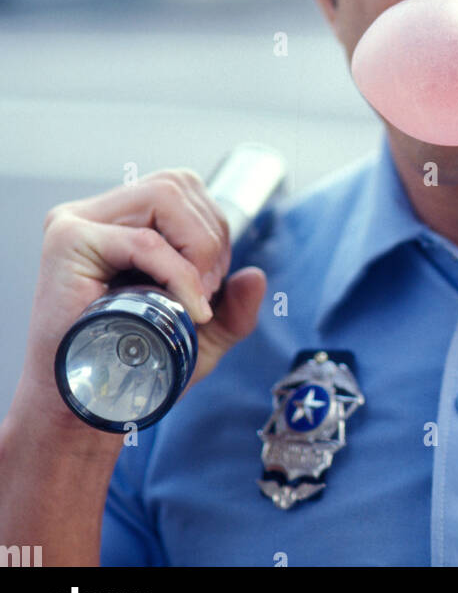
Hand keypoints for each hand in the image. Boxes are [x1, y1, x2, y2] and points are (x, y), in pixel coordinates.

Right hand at [11, 168, 266, 435]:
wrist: (90, 407)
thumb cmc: (133, 368)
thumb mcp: (200, 337)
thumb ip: (233, 308)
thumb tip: (256, 277)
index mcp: (121, 219)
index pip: (181, 188)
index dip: (212, 229)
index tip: (212, 285)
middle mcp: (97, 213)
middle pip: (176, 184)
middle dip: (209, 238)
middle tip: (205, 294)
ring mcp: (77, 223)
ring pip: (162, 198)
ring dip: (196, 250)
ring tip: (193, 297)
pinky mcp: (67, 243)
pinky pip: (144, 242)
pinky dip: (178, 273)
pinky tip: (187, 307)